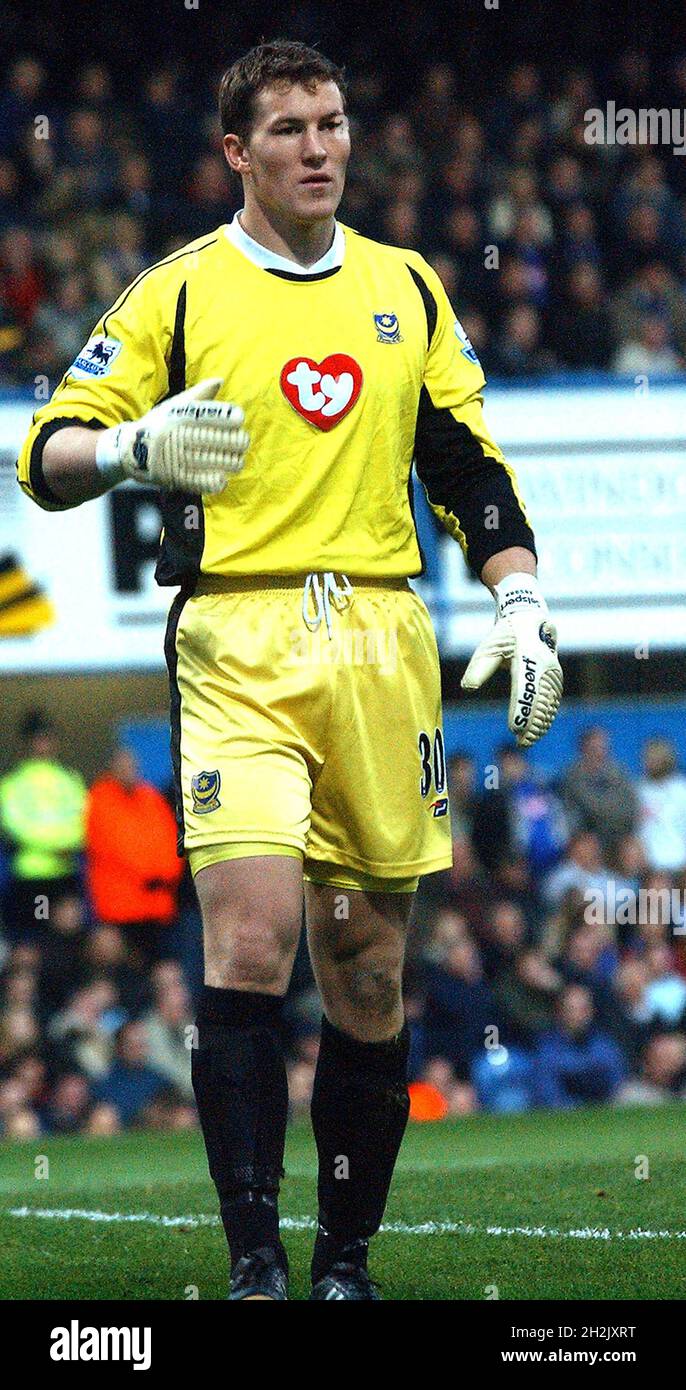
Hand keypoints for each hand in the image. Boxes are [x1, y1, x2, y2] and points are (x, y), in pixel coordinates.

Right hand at [95, 378, 248, 492]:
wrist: (130, 450)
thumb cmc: (158, 425)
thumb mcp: (174, 406)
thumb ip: (199, 394)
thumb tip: (220, 381)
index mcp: (181, 416)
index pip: (214, 416)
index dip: (232, 418)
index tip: (239, 420)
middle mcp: (179, 435)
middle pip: (219, 439)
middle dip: (237, 441)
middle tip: (242, 442)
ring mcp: (177, 457)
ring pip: (215, 461)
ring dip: (231, 461)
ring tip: (236, 460)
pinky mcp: (175, 477)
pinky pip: (201, 481)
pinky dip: (216, 481)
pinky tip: (223, 478)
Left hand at [461, 572, 561, 746]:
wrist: (529, 618)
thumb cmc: (504, 634)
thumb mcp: (488, 647)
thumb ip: (479, 667)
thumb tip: (468, 686)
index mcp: (527, 658)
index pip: (524, 690)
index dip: (520, 711)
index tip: (513, 729)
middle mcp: (543, 666)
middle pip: (540, 701)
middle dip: (531, 724)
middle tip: (521, 742)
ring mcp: (552, 670)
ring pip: (549, 702)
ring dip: (541, 723)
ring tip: (529, 739)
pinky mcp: (555, 675)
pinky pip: (553, 698)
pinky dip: (547, 714)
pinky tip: (541, 727)